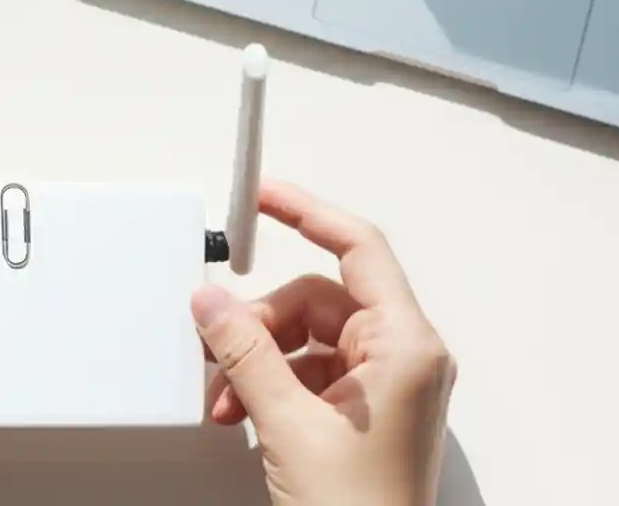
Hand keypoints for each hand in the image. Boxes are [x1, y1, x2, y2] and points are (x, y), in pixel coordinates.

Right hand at [193, 180, 455, 505]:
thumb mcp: (288, 423)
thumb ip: (245, 353)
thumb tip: (212, 302)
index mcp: (406, 347)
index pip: (359, 248)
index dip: (307, 213)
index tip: (264, 194)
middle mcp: (402, 358)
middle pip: (318, 300)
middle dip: (260, 323)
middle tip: (219, 346)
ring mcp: (383, 387)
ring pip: (306, 338)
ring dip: (257, 361)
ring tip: (227, 395)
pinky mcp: (362, 413)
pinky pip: (307, 372)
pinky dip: (268, 385)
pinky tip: (241, 411)